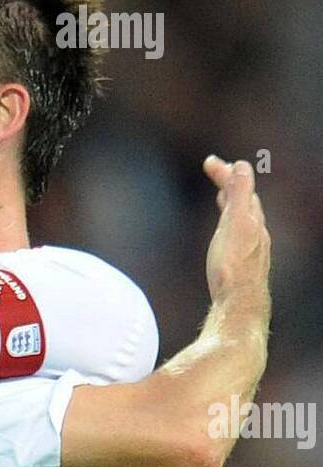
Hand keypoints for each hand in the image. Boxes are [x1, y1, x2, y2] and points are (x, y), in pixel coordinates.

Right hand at [203, 156, 270, 313]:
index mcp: (253, 220)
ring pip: (245, 220)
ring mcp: (253, 250)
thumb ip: (239, 193)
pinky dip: (233, 227)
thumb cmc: (234, 267)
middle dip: (232, 185)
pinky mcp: (245, 267)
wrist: (239, 305)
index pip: (241, 187)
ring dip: (233, 206)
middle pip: (246, 201)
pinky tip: (227, 237)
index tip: (209, 162)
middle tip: (218, 174)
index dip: (225, 173)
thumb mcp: (235, 223)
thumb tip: (241, 166)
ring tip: (222, 200)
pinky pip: (241, 237)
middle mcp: (257, 233)